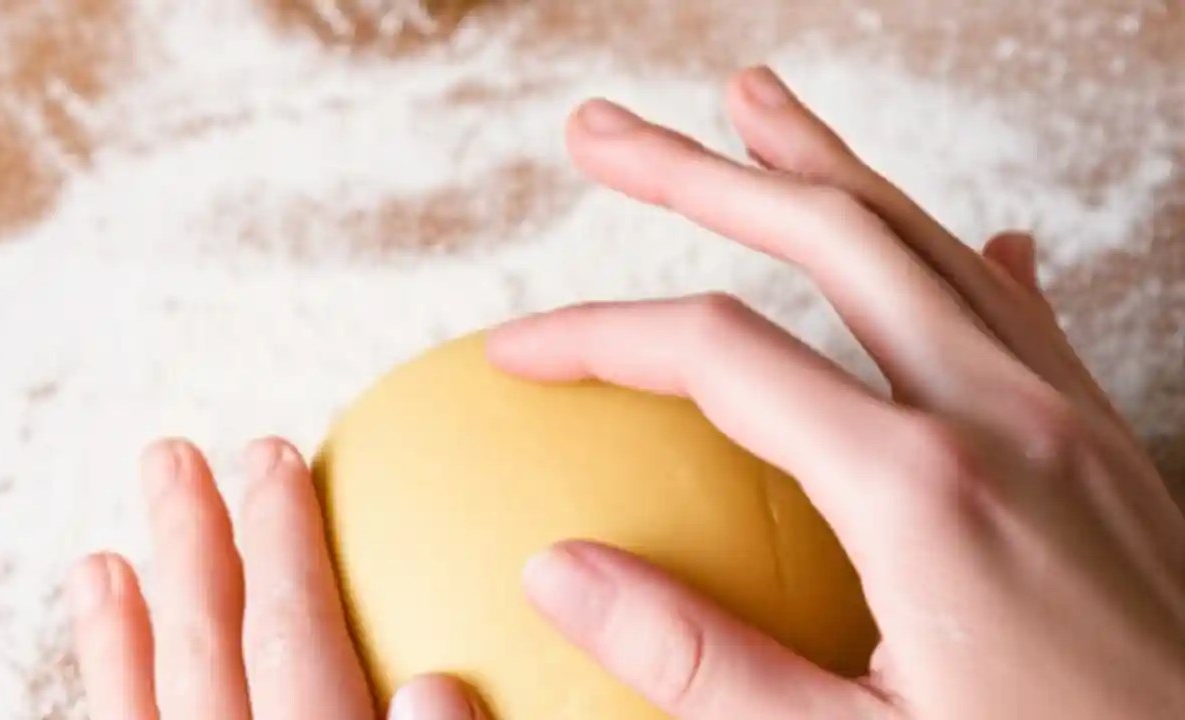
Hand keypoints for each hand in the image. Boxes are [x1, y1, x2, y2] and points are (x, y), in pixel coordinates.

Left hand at [68, 438, 481, 718]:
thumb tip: (433, 687)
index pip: (291, 642)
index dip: (281, 545)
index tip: (274, 459)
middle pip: (206, 651)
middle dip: (191, 547)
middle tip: (175, 458)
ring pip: (152, 694)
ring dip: (133, 602)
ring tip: (119, 530)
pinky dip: (109, 667)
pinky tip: (104, 608)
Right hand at [488, 67, 1184, 718]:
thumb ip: (698, 662)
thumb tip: (560, 573)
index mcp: (921, 488)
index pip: (717, 355)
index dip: (596, 336)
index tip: (517, 350)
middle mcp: (1000, 415)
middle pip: (824, 236)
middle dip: (698, 173)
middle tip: (604, 133)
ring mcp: (1063, 416)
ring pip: (923, 240)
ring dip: (822, 167)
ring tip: (751, 112)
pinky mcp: (1102, 442)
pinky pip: (1013, 306)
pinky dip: (950, 249)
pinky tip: (947, 233)